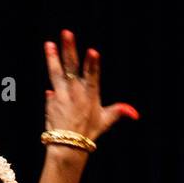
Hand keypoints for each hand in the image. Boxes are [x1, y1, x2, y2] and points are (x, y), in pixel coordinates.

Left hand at [43, 29, 138, 143]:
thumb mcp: (105, 121)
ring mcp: (61, 97)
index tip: (92, 52)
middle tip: (66, 34)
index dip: (92, 65)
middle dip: (69, 50)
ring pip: (56, 74)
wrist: (68, 148)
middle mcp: (75, 95)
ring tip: (49, 44)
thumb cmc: (88, 133)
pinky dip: (52, 87)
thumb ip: (118, 112)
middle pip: (72, 68)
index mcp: (90, 96)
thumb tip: (134, 113)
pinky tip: (50, 69)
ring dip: (53, 58)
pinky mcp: (51, 103)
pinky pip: (51, 92)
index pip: (92, 77)